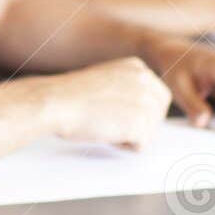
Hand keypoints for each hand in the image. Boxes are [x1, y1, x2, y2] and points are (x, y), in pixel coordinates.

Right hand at [39, 57, 171, 150]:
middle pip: (157, 115)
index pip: (158, 97)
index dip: (140, 112)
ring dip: (129, 136)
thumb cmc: (70, 96)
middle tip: (111, 121)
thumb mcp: (105, 79)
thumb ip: (126, 88)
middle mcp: (146, 81)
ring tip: (104, 124)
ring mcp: (145, 102)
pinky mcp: (140, 123)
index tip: (118, 113)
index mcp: (137, 68)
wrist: (56, 102)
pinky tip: (106, 133)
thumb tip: (138, 109)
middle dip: (139, 124)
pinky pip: (143, 146)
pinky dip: (125, 146)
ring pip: (150, 132)